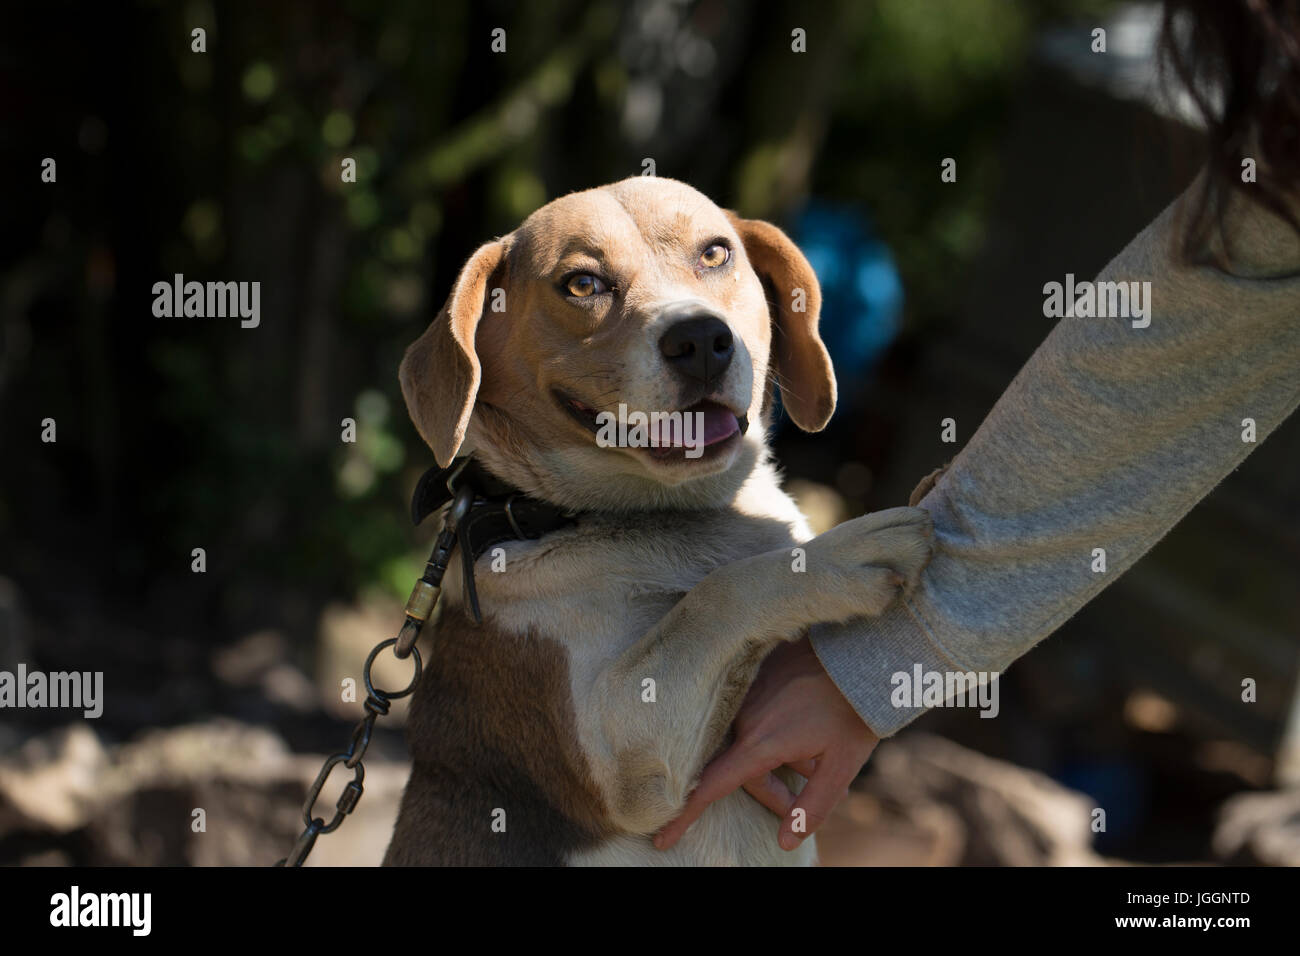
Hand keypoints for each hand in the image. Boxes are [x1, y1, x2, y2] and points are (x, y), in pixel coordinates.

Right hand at [654, 635, 878, 851]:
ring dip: (777, 761)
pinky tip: (804, 730)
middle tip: (804, 798)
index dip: (685, 816)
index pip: (712, 786)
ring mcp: (746, 694)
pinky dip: (775, 735)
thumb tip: (784, 843)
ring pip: (749, 744)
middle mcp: (745, 717)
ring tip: (814, 756)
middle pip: (743, 771)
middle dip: (773, 791)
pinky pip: (754, 717)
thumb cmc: (853, 712)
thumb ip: (811, 807)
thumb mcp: (841, 766)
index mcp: (761, 742)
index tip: (661, 839)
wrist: (856, 655)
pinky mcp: (753, 677)